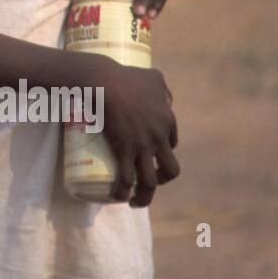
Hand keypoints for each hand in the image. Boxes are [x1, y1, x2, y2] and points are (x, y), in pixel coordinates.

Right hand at [87, 56, 179, 207]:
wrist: (105, 81)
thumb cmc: (125, 76)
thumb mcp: (153, 77)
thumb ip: (161, 86)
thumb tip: (165, 98)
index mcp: (167, 120)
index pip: (172, 143)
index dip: (162, 151)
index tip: (151, 154)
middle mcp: (159, 137)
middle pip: (170, 168)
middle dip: (161, 178)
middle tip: (148, 179)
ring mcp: (143, 146)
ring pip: (151, 181)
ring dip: (145, 196)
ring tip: (136, 201)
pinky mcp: (124, 151)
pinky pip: (127, 179)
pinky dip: (123, 192)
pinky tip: (118, 197)